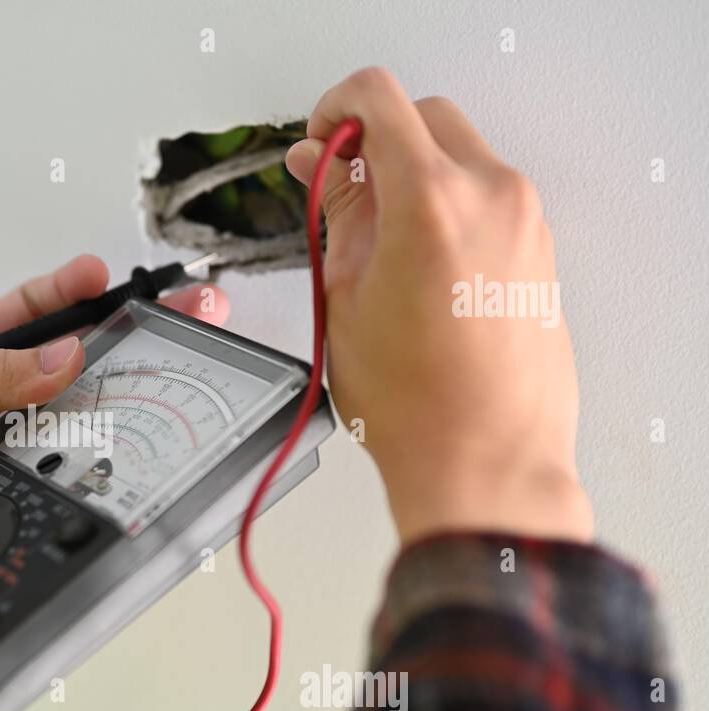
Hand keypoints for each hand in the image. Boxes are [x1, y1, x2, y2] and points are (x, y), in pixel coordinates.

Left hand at [0, 255, 229, 681]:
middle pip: (53, 362)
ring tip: (155, 388)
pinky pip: (45, 470)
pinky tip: (107, 463)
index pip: (21, 314)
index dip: (72, 291)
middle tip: (171, 326)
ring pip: (57, 417)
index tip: (115, 277)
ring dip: (103, 402)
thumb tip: (58, 356)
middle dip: (113, 342)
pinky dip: (80, 463)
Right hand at [284, 67, 592, 545]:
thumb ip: (335, 213)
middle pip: (425, 117)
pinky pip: (486, 196)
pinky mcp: (539, 248)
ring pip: (459, 155)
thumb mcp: (345, 296)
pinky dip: (447, 204)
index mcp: (431, 200)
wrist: (484, 462)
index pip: (379, 98)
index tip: (319, 138)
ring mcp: (524, 220)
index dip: (335, 109)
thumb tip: (322, 166)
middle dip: (376, 139)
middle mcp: (490, 196)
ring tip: (376, 244)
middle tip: (338, 189)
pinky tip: (416, 263)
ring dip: (413, 175)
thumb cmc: (416, 404)